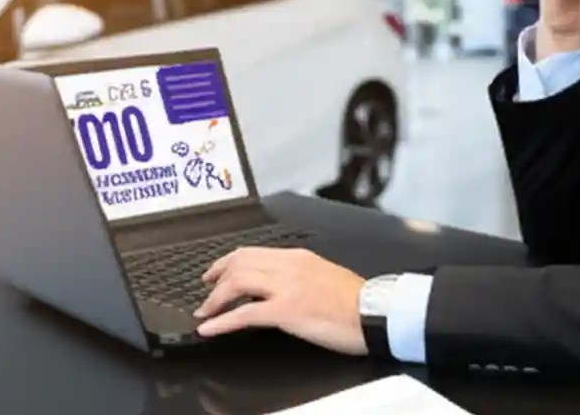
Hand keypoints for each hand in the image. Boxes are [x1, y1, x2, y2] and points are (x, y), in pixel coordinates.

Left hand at [194, 247, 366, 355]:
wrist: (375, 313)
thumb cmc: (357, 302)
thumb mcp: (324, 276)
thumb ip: (300, 276)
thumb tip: (279, 287)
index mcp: (299, 257)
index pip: (254, 252)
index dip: (229, 262)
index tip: (218, 272)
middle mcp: (290, 266)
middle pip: (240, 261)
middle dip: (217, 276)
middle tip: (205, 290)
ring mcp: (287, 287)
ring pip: (238, 282)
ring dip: (215, 298)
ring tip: (205, 311)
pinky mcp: (287, 310)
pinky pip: (244, 313)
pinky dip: (221, 321)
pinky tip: (210, 328)